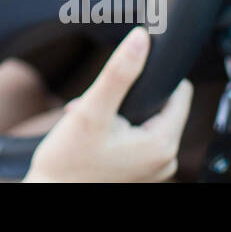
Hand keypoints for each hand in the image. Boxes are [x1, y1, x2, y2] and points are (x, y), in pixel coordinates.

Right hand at [23, 27, 193, 182]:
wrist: (49, 192)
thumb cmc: (67, 160)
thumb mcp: (92, 110)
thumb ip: (119, 73)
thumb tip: (141, 38)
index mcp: (162, 145)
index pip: (180, 93)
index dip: (154, 76)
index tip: (127, 74)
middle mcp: (165, 160)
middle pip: (159, 106)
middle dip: (128, 98)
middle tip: (95, 106)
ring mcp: (153, 168)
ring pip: (144, 120)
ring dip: (118, 113)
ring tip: (89, 120)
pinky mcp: (139, 171)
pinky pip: (136, 137)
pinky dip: (115, 128)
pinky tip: (92, 133)